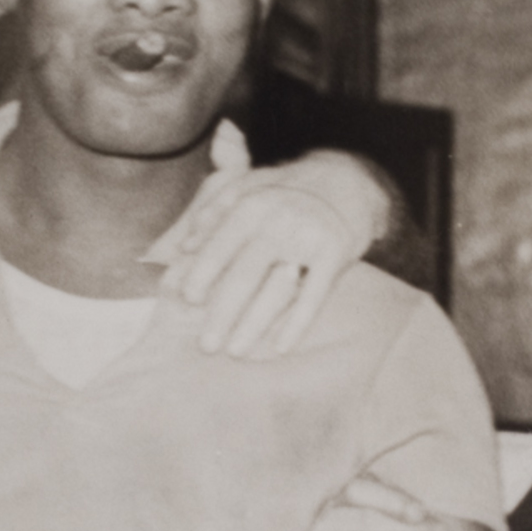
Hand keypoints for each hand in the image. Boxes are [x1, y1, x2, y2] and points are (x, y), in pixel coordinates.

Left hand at [156, 150, 386, 356]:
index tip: (186, 300)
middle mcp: (278, 220)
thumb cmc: (286, 192)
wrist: (348, 178)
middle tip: (205, 346)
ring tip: (235, 352)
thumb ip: (213, 214)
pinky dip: (297, 324)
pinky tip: (281, 347)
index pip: (219, 246)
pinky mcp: (335, 252)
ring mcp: (308, 237)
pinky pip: (314, 296)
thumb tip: (183, 247)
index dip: (201, 274)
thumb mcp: (248, 188)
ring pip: (277, 290)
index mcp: (251, 204)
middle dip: (222, 313)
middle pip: (244, 275)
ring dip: (253, 325)